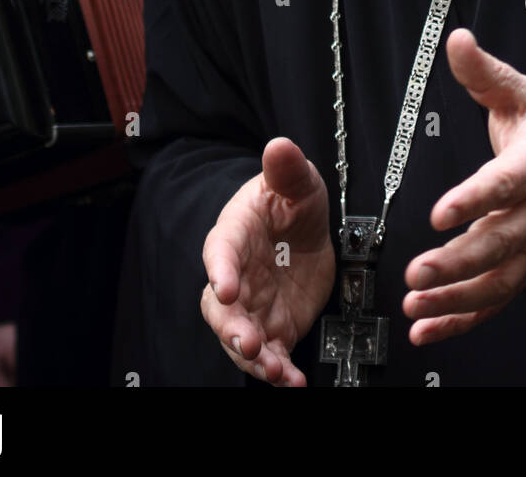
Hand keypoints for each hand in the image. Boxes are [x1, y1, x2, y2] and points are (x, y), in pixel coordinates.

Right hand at [201, 138, 335, 386]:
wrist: (306, 232)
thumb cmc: (291, 201)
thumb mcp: (297, 181)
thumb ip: (286, 168)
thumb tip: (279, 145)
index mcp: (235, 235)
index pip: (220, 252)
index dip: (219, 270)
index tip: (224, 285)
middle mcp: (236, 276)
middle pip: (221, 308)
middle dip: (230, 327)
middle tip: (246, 341)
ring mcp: (252, 306)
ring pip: (240, 338)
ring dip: (253, 358)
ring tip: (274, 369)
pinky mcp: (274, 329)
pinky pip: (270, 355)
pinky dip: (278, 372)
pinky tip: (293, 381)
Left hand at [403, 28, 525, 343]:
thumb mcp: (522, 92)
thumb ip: (484, 72)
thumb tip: (458, 41)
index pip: (504, 185)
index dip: (474, 200)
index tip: (442, 212)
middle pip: (499, 243)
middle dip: (458, 262)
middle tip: (419, 271)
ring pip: (497, 280)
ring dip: (456, 298)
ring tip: (417, 303)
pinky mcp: (524, 268)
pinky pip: (495, 300)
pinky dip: (462, 319)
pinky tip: (428, 327)